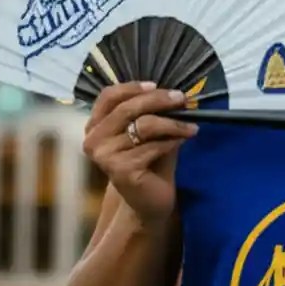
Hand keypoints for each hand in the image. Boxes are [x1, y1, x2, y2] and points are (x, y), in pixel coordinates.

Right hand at [82, 81, 197, 226]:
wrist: (149, 200)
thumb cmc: (148, 161)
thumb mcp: (148, 131)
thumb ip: (150, 111)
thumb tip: (172, 92)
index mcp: (95, 125)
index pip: (108, 96)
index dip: (132, 87)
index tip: (156, 85)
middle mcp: (93, 139)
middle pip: (127, 108)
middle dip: (158, 100)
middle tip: (182, 99)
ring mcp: (104, 155)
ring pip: (143, 126)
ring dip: (172, 124)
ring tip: (191, 127)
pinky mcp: (120, 169)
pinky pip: (152, 146)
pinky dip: (171, 142)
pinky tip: (182, 142)